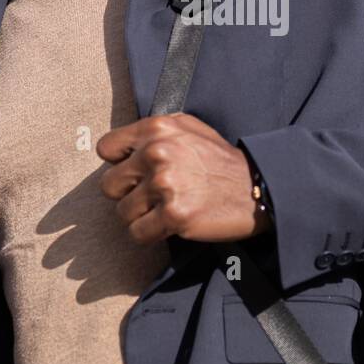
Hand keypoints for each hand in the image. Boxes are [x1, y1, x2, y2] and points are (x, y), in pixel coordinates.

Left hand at [96, 113, 271, 244]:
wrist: (257, 187)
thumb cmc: (221, 161)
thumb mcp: (189, 129)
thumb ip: (154, 133)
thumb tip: (120, 148)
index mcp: (157, 128)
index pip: (106, 148)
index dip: (119, 164)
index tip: (135, 173)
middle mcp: (157, 152)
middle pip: (110, 184)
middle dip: (128, 193)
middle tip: (152, 196)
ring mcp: (165, 184)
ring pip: (122, 212)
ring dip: (140, 216)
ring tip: (164, 210)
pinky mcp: (174, 214)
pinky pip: (137, 233)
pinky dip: (149, 234)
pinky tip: (168, 225)